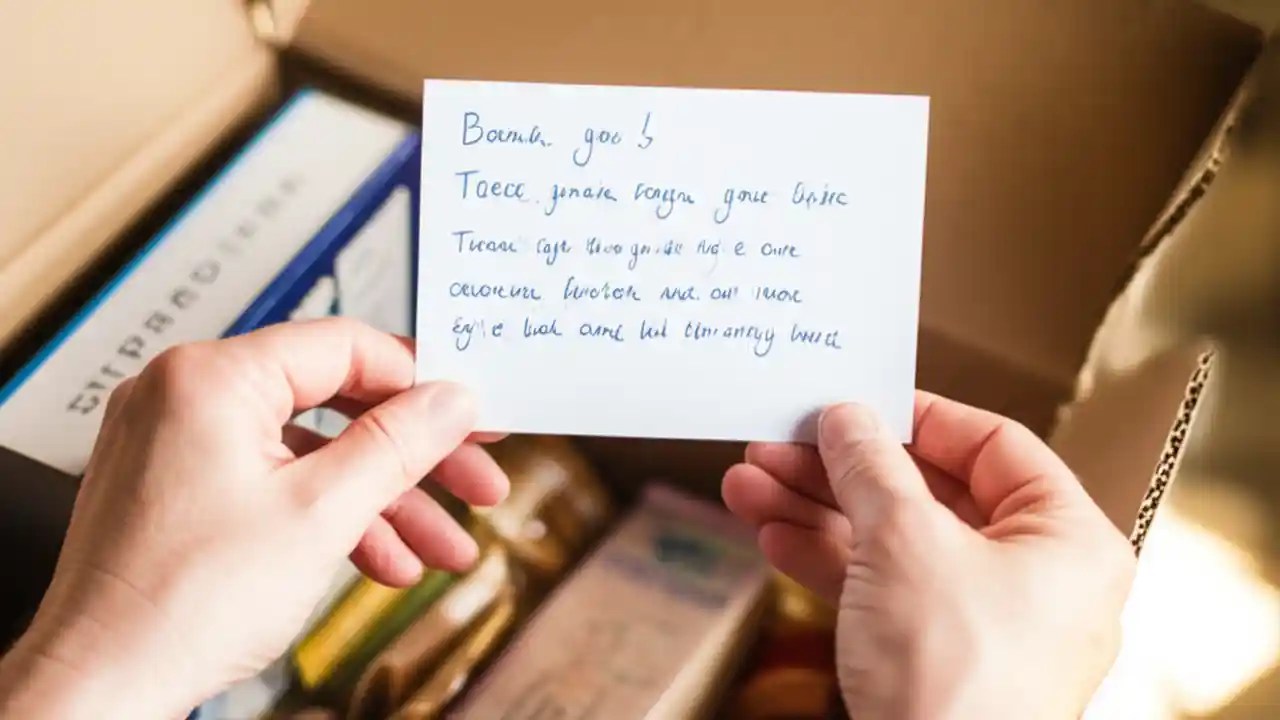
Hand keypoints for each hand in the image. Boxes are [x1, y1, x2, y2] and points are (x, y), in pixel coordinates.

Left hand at [0, 319, 507, 719]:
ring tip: (442, 544)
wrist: (102, 689)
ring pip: (312, 455)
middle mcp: (188, 396)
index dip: (422, 383)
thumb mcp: (322, 514)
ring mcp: (181, 444)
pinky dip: (331, 520)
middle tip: (475, 478)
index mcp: (212, 378)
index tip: (473, 415)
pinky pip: (276, 485)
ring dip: (384, 502)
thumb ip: (398, 444)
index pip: (345, 348)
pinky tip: (383, 561)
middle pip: (336, 404)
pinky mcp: (183, 489)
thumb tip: (451, 400)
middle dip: (414, 456)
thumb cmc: (179, 605)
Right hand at [723, 392, 1134, 719]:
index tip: (855, 400)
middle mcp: (1032, 579)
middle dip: (839, 469)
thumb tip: (845, 416)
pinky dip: (826, 561)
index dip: (917, 416)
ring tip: (746, 482)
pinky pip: (879, 591)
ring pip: (890, 543)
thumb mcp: (905, 540)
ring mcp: (979, 623)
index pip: (993, 446)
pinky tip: (770, 534)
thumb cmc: (957, 675)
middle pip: (925, 493)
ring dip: (815, 510)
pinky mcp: (934, 659)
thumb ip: (870, 465)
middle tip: (778, 441)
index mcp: (1065, 539)